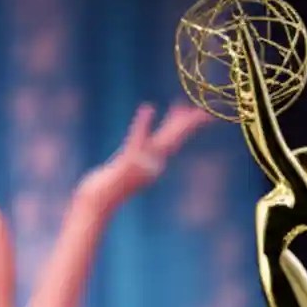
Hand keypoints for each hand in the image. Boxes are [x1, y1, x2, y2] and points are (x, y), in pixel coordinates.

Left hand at [77, 102, 215, 213]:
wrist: (100, 200)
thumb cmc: (112, 183)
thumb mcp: (131, 166)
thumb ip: (141, 151)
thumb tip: (152, 136)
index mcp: (155, 163)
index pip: (175, 139)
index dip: (188, 125)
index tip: (201, 112)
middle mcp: (152, 164)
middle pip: (174, 139)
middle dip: (190, 124)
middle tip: (206, 111)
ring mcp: (141, 163)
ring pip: (162, 140)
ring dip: (173, 124)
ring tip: (182, 105)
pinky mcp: (127, 162)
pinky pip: (137, 140)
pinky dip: (143, 125)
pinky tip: (148, 108)